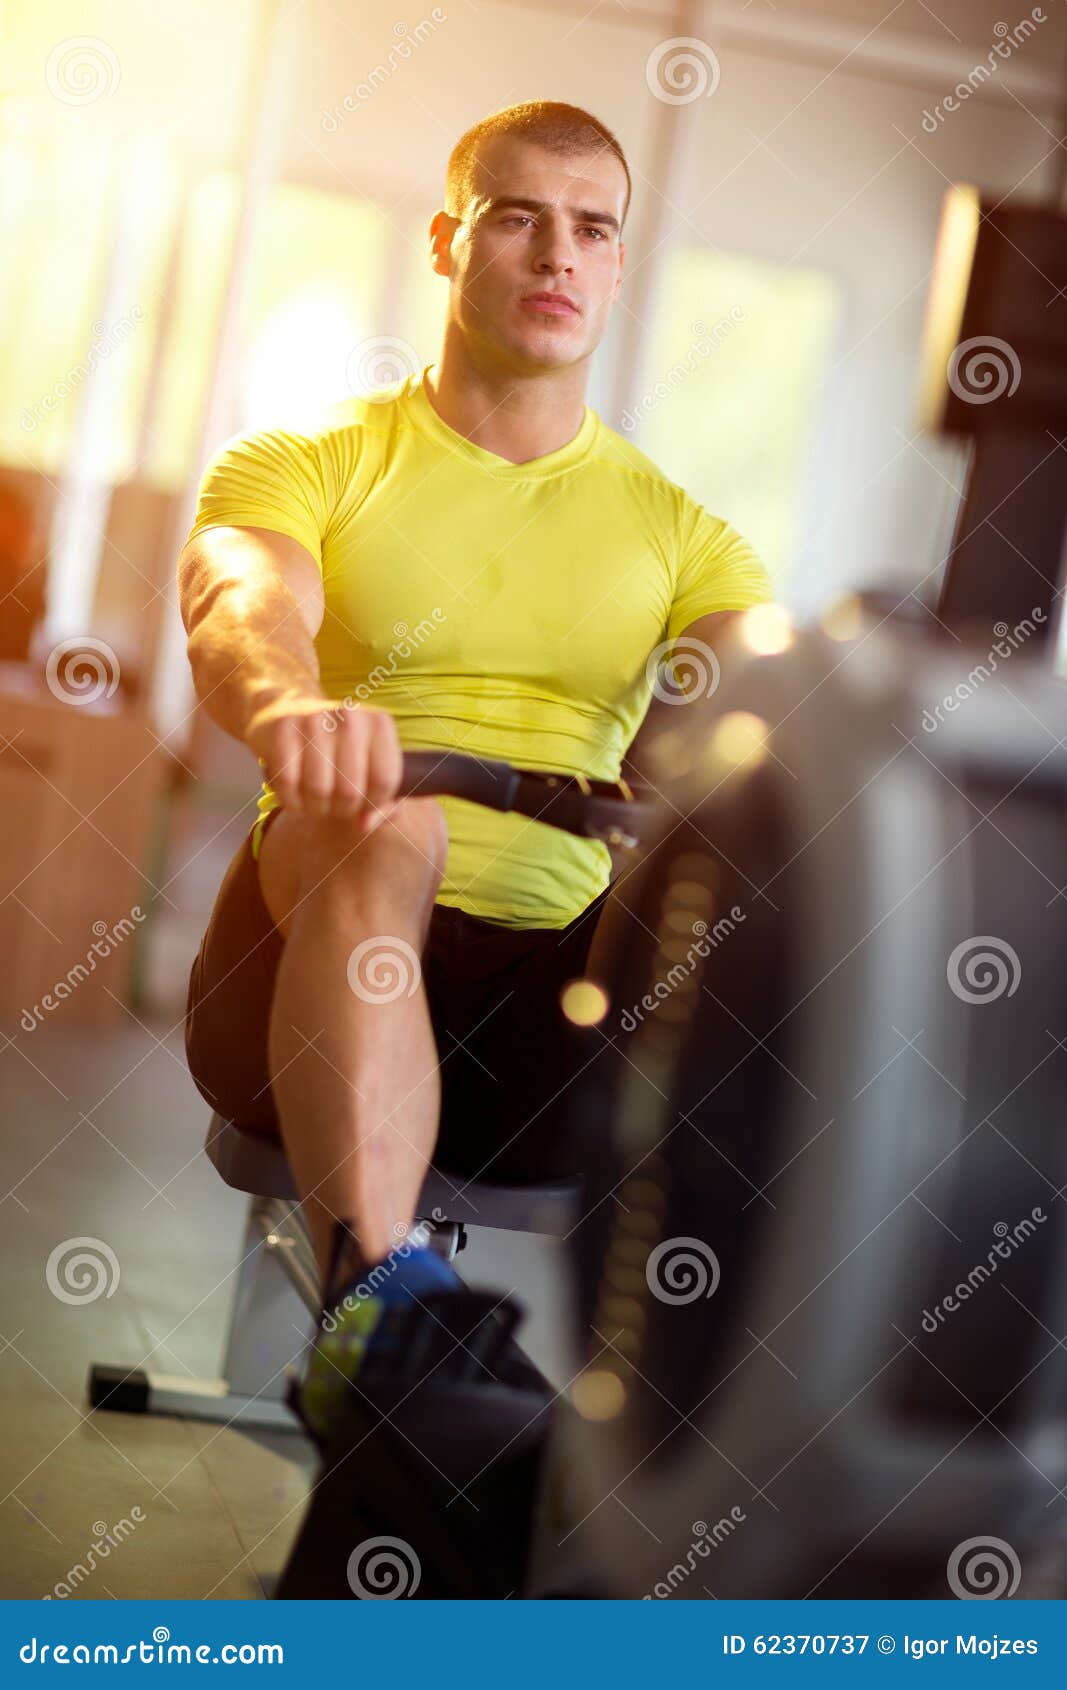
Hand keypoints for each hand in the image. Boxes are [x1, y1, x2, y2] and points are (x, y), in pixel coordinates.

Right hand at [245, 695, 403, 832]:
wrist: (283, 710)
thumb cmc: (333, 749)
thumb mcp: (366, 767)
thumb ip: (383, 803)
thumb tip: (364, 825)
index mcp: (379, 723)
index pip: (385, 780)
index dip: (373, 804)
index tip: (362, 804)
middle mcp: (350, 716)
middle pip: (351, 791)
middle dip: (341, 810)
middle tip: (334, 804)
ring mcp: (314, 719)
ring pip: (318, 791)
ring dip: (314, 808)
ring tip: (314, 801)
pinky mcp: (283, 728)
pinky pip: (288, 784)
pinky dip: (290, 801)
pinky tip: (293, 794)